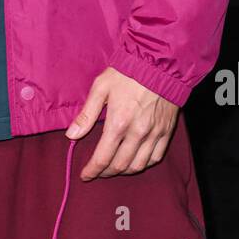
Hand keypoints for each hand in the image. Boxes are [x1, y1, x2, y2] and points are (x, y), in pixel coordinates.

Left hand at [65, 67, 179, 179]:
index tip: (85, 175)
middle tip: (98, 171)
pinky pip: (156, 157)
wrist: (160, 63)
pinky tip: (135, 161)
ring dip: (124, 171)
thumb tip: (71, 135)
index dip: (92, 171)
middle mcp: (137, 132)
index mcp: (118, 123)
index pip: (102, 158)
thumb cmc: (128, 72)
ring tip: (114, 167)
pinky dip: (143, 164)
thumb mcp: (101, 87)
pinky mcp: (166, 131)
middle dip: (105, 173)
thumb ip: (86, 114)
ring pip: (138, 165)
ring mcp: (154, 134)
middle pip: (120, 166)